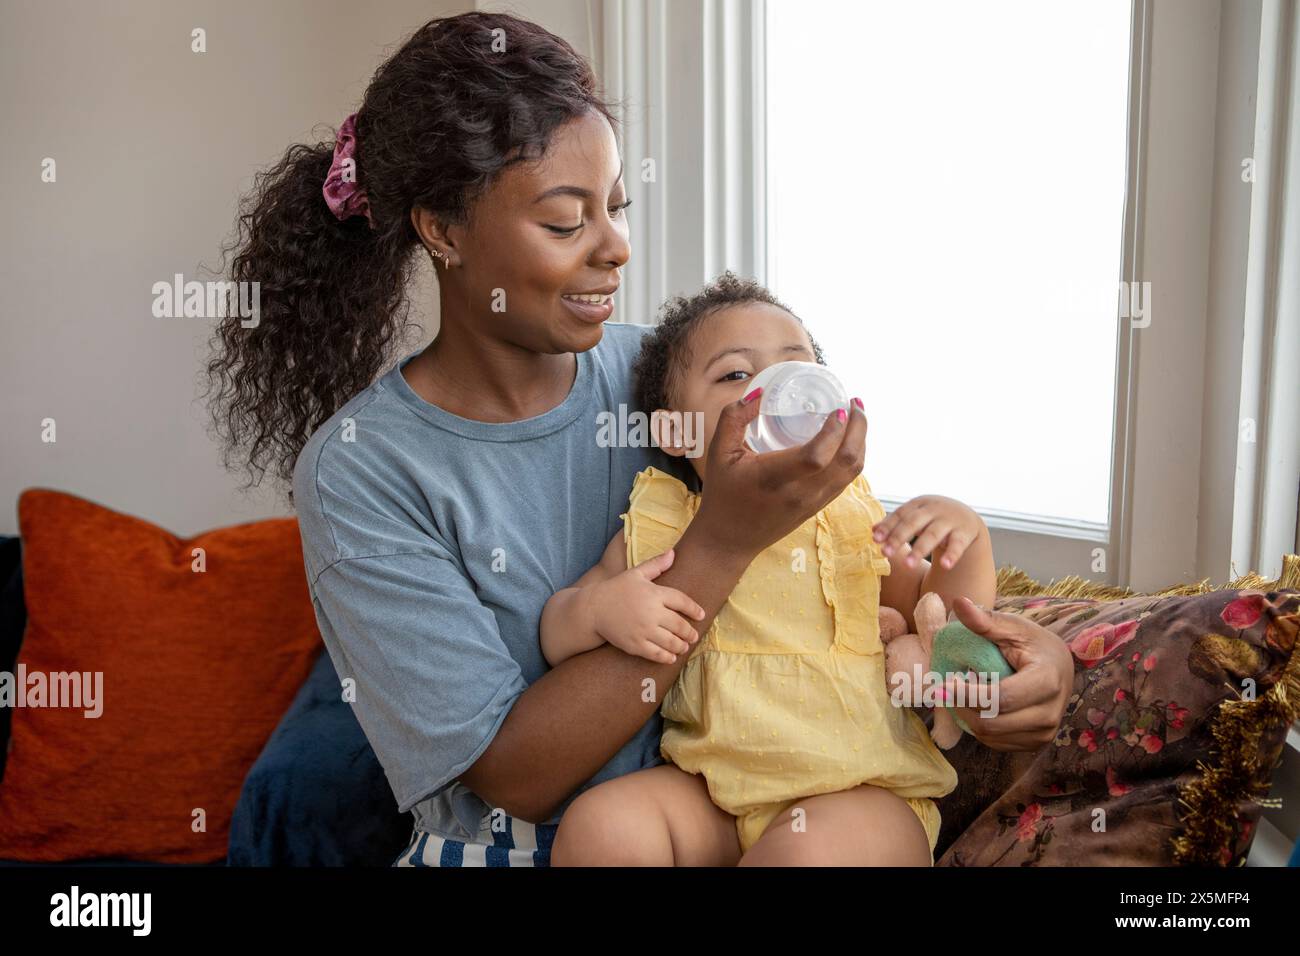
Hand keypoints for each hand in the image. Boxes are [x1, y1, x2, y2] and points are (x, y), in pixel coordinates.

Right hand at [584, 549, 705, 663]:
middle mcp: (651, 612)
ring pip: (671, 642)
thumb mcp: (635, 573)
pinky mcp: (635, 644)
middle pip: (680, 625)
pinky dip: (667, 657)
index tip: (701, 615)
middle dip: (690, 632)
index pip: (682, 601)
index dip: (694, 609)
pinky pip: (656, 654)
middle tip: (694, 636)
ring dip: (681, 646)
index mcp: (654, 593)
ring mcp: (643, 630)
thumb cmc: (616, 589)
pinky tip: (671, 657)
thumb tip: (673, 552)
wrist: (592, 609)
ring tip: (684, 647)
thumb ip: (656, 564)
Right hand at [692, 389, 866, 560]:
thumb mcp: (719, 453)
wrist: (729, 541)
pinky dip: (854, 456)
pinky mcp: (818, 507)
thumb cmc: (722, 495)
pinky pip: (847, 479)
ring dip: (861, 441)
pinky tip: (848, 439)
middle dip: (859, 428)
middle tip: (855, 402)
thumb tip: (759, 392)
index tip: (838, 408)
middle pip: (847, 461)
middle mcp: (801, 493)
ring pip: (854, 471)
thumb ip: (734, 418)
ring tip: (856, 416)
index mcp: (775, 478)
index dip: (835, 430)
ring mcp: (813, 502)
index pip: (817, 456)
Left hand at [872, 495, 985, 569]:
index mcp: (919, 504)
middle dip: (899, 537)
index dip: (888, 526)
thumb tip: (872, 531)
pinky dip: (952, 555)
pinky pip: (958, 545)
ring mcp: (950, 520)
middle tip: (885, 553)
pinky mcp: (964, 533)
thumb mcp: (916, 516)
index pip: (901, 514)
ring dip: (920, 549)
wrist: (966, 517)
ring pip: (933, 535)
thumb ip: (896, 523)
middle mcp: (934, 510)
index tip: (875, 539)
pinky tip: (945, 566)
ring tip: (907, 565)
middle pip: (914, 523)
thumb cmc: (932, 518)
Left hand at [940, 597, 1073, 750]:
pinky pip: (996, 743)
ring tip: (963, 692)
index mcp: (1047, 681)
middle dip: (963, 706)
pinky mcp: (1036, 743)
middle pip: (992, 723)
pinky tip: (977, 705)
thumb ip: (985, 620)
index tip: (943, 683)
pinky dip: (979, 726)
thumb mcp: (1012, 627)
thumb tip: (959, 602)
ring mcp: (1044, 733)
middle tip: (948, 685)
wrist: (1059, 666)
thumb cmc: (1032, 643)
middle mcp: (1050, 713)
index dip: (968, 694)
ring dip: (969, 716)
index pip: (1000, 698)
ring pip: (991, 736)